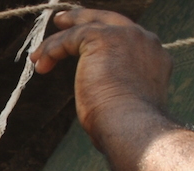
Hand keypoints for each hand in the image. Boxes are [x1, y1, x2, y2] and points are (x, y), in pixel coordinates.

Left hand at [32, 9, 171, 141]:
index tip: (85, 43)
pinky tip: (41, 64)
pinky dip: (53, 49)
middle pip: (111, 20)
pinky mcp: (104, 38)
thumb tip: (102, 102)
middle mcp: (145, 41)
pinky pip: (72, 37)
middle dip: (85, 18)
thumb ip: (120, 92)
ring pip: (88, 26)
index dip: (105, 38)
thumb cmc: (127, 128)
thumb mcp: (127, 105)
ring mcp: (127, 36)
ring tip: (39, 53)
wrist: (132, 125)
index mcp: (155, 58)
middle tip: (63, 21)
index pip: (128, 39)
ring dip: (59, 40)